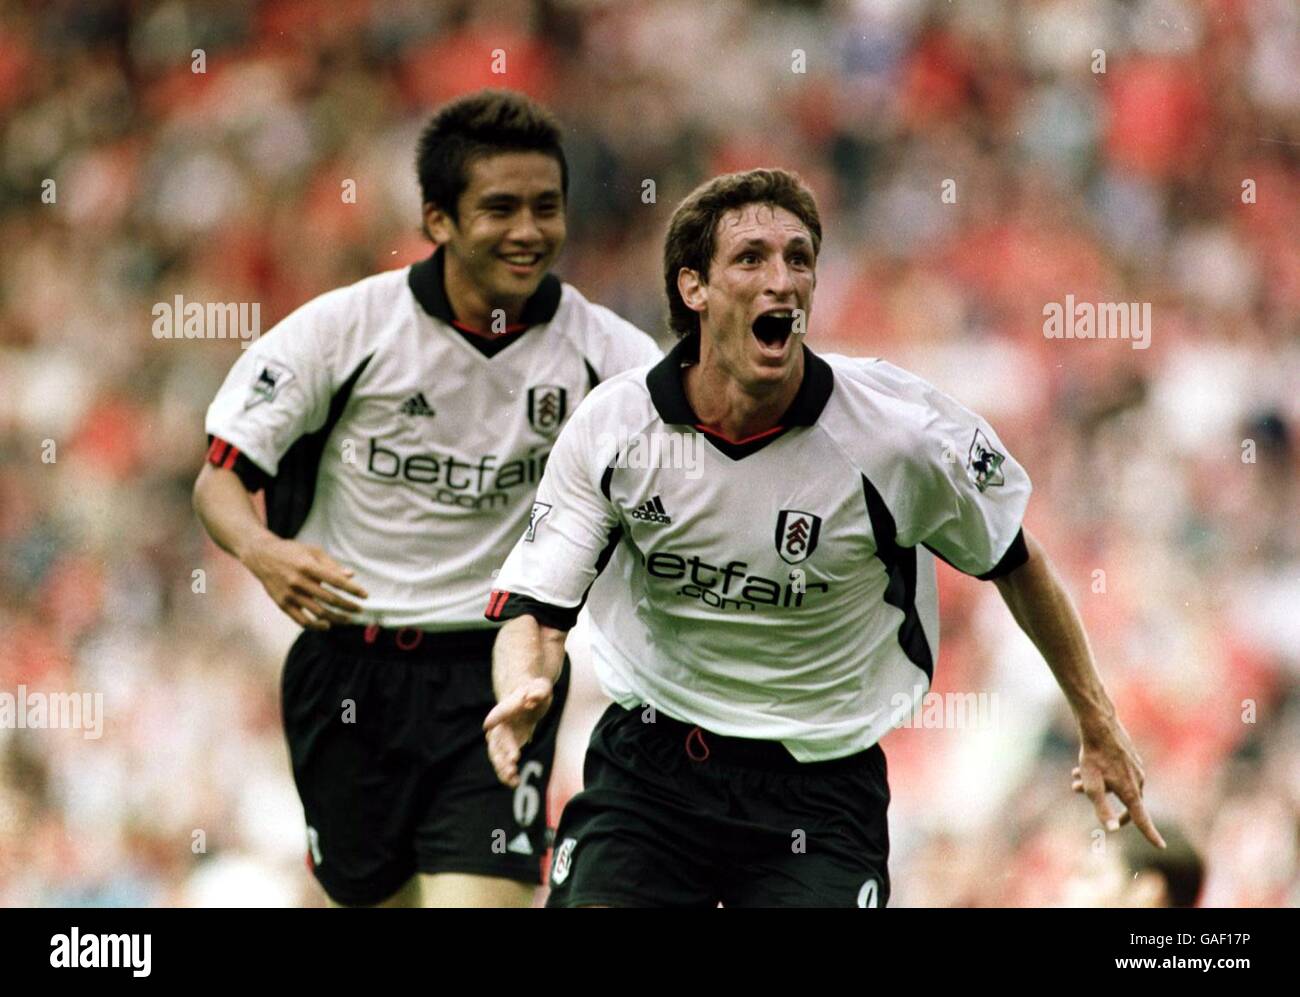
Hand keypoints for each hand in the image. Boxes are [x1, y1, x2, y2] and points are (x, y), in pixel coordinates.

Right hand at [241, 538, 367, 629]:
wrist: (261, 556)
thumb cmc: (291, 552)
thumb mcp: (312, 551)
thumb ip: (331, 565)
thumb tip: (351, 576)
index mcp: (307, 566)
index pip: (336, 581)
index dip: (352, 589)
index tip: (365, 596)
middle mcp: (298, 581)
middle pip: (329, 599)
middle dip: (348, 606)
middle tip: (359, 610)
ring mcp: (289, 594)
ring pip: (318, 612)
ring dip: (336, 618)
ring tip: (348, 619)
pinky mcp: (282, 604)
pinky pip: (301, 620)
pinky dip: (316, 626)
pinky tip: (328, 625)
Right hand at [483, 677, 553, 786]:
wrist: (529, 698)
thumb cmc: (535, 690)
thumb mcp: (541, 688)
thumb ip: (538, 692)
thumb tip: (531, 699)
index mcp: (506, 707)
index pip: (499, 712)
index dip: (494, 718)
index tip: (487, 726)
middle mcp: (500, 725)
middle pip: (496, 740)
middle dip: (502, 753)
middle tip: (512, 763)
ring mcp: (502, 738)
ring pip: (497, 756)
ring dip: (503, 768)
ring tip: (512, 779)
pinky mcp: (508, 748)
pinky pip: (504, 763)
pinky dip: (507, 773)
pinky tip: (514, 783)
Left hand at [1071, 719, 1164, 848]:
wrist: (1099, 725)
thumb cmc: (1093, 756)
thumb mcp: (1092, 786)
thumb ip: (1102, 809)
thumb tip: (1113, 829)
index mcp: (1131, 792)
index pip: (1142, 819)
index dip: (1150, 834)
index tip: (1161, 846)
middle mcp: (1139, 781)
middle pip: (1124, 802)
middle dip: (1102, 801)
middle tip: (1079, 792)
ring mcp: (1137, 769)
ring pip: (1117, 785)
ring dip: (1097, 784)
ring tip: (1074, 776)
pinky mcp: (1131, 759)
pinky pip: (1118, 773)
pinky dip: (1102, 774)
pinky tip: (1080, 766)